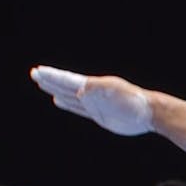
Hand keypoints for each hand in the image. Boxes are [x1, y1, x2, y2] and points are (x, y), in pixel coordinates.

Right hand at [30, 65, 152, 135]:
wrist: (150, 113)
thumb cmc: (135, 102)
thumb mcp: (117, 93)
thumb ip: (99, 90)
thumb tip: (81, 90)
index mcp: (94, 85)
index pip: (68, 79)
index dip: (53, 76)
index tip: (38, 71)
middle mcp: (92, 93)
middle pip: (66, 85)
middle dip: (50, 80)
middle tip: (34, 73)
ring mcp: (95, 103)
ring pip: (69, 96)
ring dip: (56, 90)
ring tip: (43, 84)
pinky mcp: (99, 115)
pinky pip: (78, 108)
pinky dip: (67, 104)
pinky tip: (59, 101)